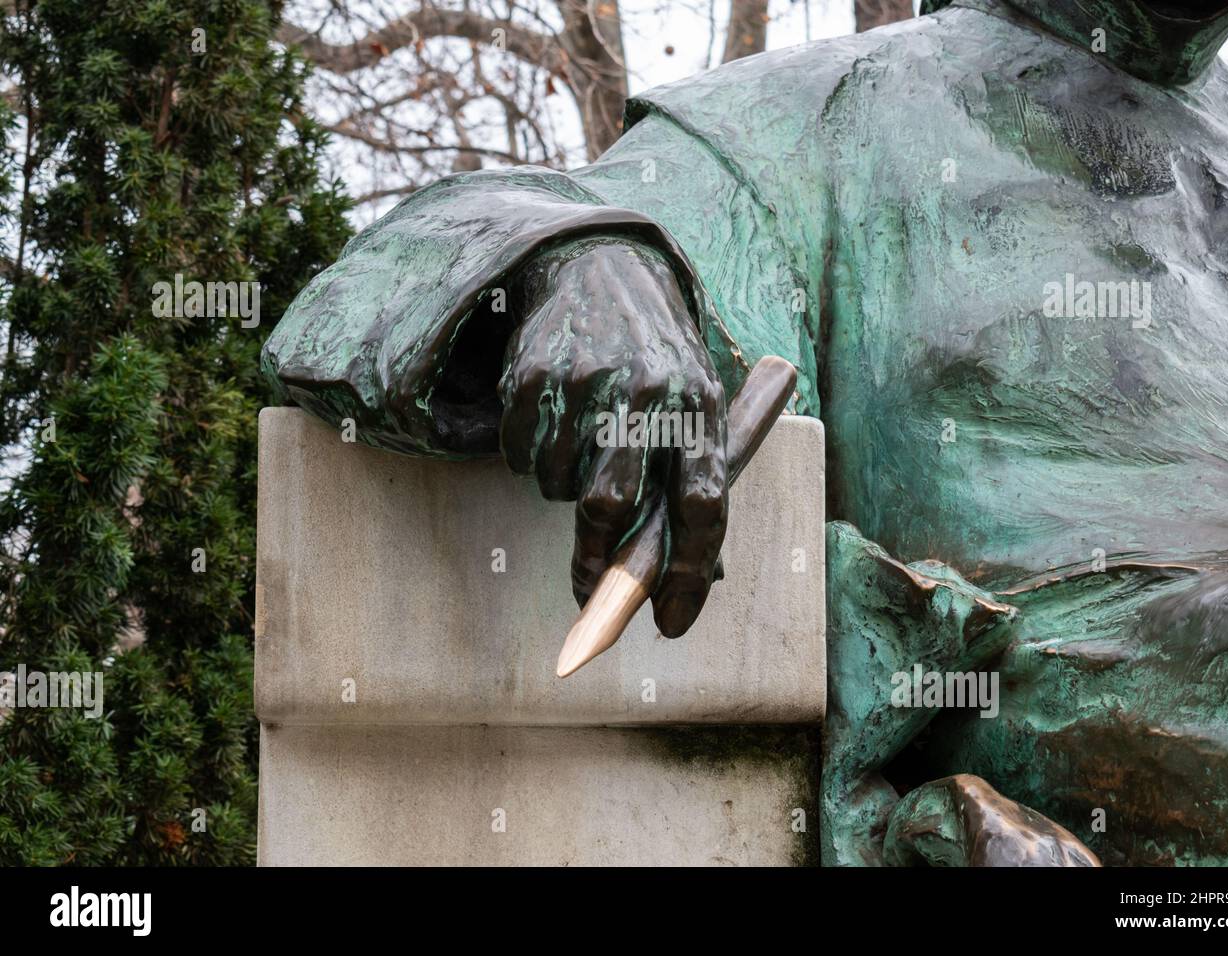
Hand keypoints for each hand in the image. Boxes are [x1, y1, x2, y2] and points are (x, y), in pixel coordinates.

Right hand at [499, 238, 726, 637]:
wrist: (603, 270)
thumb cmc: (660, 362)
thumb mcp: (697, 404)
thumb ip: (694, 480)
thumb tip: (698, 582)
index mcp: (701, 407)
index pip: (703, 505)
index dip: (686, 575)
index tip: (669, 625)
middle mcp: (647, 392)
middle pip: (611, 507)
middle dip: (596, 561)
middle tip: (587, 590)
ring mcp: (587, 379)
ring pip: (558, 486)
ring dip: (563, 492)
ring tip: (581, 454)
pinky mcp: (534, 373)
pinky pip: (520, 456)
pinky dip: (531, 460)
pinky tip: (552, 426)